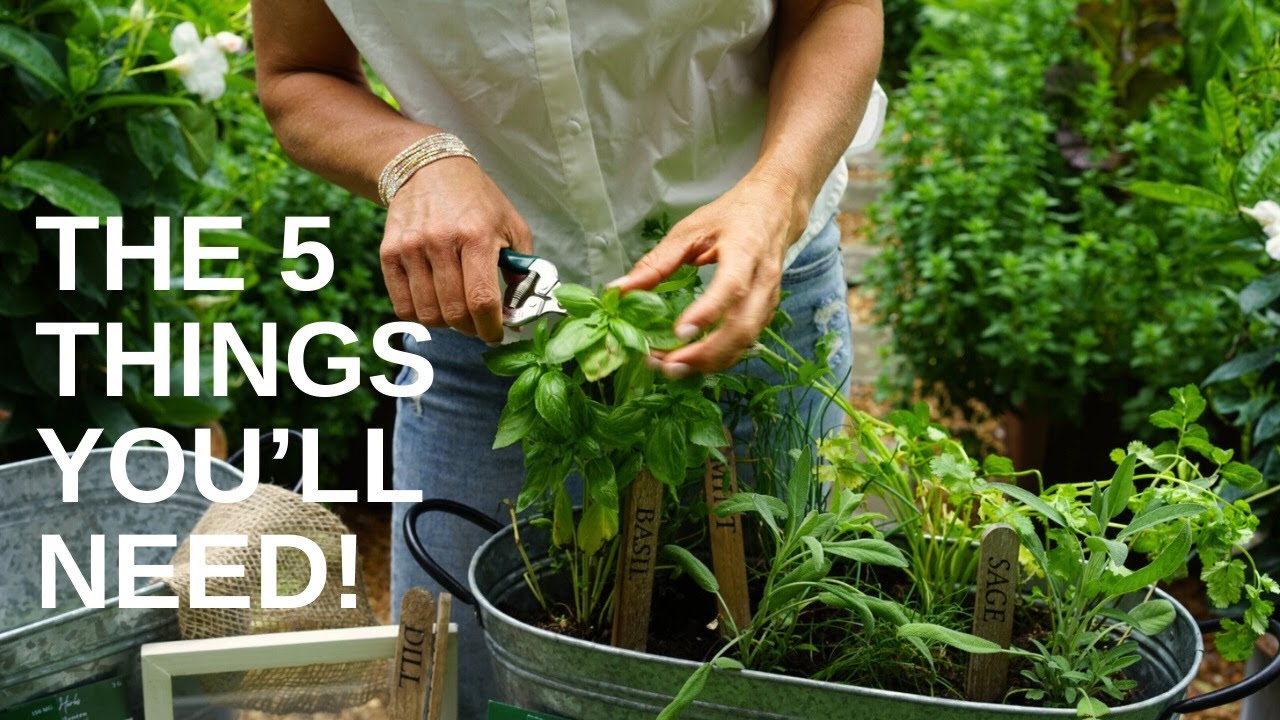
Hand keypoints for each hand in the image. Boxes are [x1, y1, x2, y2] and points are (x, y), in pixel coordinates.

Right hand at [379, 158, 532, 343]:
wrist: (429, 169)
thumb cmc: (478, 201)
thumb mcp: (512, 225)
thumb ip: (522, 269)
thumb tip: (519, 313)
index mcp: (477, 236)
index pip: (482, 299)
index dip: (491, 327)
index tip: (497, 335)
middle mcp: (441, 242)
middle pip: (454, 312)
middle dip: (471, 329)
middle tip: (478, 324)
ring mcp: (411, 248)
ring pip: (428, 314)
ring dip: (446, 324)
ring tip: (457, 312)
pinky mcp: (389, 253)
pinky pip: (402, 306)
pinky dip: (420, 316)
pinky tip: (435, 305)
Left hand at [610, 172, 809, 375]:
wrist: (775, 206)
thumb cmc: (731, 215)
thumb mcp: (689, 229)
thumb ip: (656, 262)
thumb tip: (619, 291)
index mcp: (744, 250)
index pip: (731, 287)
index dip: (707, 313)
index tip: (680, 333)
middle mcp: (762, 278)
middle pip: (742, 326)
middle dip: (706, 353)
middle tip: (668, 365)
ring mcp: (769, 297)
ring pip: (747, 340)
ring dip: (711, 361)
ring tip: (674, 369)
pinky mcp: (767, 310)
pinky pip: (747, 341)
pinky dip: (721, 356)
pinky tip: (695, 361)